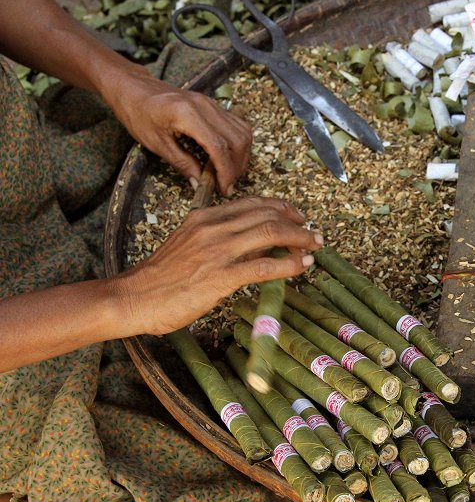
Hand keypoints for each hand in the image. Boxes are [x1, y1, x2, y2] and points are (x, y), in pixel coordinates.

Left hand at [100, 65, 250, 195]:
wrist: (134, 88)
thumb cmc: (138, 113)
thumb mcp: (155, 143)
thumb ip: (181, 163)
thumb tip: (199, 183)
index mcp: (187, 114)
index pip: (219, 146)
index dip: (226, 171)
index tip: (224, 188)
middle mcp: (205, 106)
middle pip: (237, 140)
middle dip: (236, 167)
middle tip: (227, 185)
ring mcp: (211, 104)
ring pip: (242, 132)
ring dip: (240, 156)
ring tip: (229, 172)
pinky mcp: (213, 105)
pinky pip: (237, 125)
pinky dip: (238, 143)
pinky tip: (229, 156)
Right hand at [113, 196, 323, 334]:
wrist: (132, 298)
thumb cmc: (160, 279)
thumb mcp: (188, 245)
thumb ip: (218, 240)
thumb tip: (252, 247)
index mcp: (204, 217)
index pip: (253, 203)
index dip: (282, 208)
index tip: (297, 217)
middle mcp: (213, 227)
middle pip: (267, 214)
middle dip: (297, 222)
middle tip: (313, 233)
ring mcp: (217, 250)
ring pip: (271, 233)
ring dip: (299, 239)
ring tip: (314, 247)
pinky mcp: (220, 276)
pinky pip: (264, 266)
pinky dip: (289, 264)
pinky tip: (301, 266)